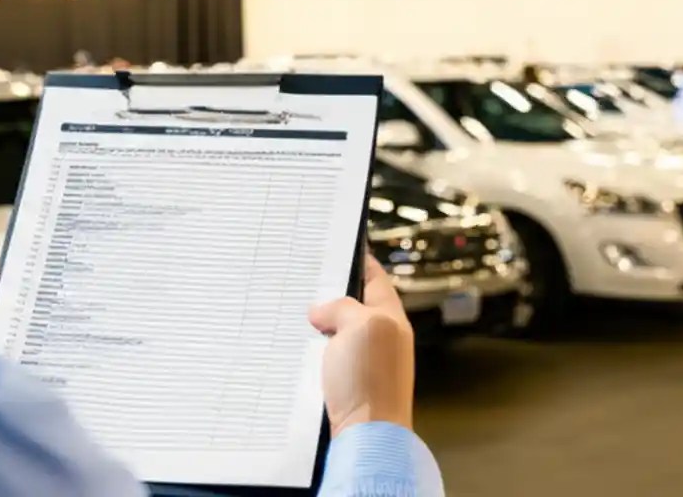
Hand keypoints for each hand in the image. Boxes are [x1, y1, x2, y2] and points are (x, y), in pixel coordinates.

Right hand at [309, 255, 415, 436]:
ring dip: (319, 324)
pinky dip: (313, 349)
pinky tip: (296, 348)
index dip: (358, 260)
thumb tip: (321, 313)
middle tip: (304, 280)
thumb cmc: (370, 382)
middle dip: (330, 294)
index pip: (375, 279)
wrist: (366, 437)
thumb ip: (342, 307)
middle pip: (354, 305)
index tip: (339, 245)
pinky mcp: (348, 385)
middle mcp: (381, 339)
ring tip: (292, 311)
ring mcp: (365, 364)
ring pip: (338, 332)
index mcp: (390, 319)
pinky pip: (328, 357)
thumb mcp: (360, 326)